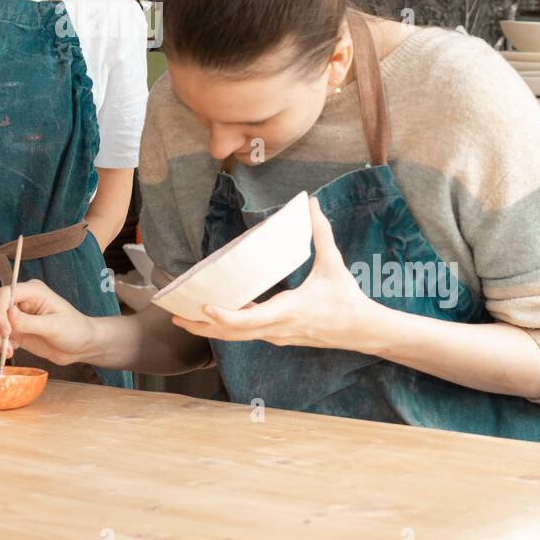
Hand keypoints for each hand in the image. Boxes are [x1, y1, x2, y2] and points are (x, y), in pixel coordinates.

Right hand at [0, 280, 97, 366]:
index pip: (4, 293)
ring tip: (10, 350)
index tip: (7, 332)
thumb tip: (9, 315)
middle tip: (8, 345)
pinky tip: (13, 348)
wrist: (80, 345)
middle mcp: (21, 299)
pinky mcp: (13, 327)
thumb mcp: (54, 327)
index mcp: (33, 290)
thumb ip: (30, 322)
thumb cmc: (74, 331)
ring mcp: (15, 313)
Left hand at [171, 199, 379, 350]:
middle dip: (202, 327)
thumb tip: (311, 202)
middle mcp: (277, 329)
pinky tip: (216, 315)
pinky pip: (247, 335)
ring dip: (212, 329)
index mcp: (288, 311)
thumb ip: (322, 232)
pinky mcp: (278, 336)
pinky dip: (228, 327)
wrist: (362, 330)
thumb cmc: (347, 298)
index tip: (204, 307)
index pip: (249, 320)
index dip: (224, 316)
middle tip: (176, 317)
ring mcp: (277, 336)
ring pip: (238, 337)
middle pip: (233, 334)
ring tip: (186, 317)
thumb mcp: (334, 264)